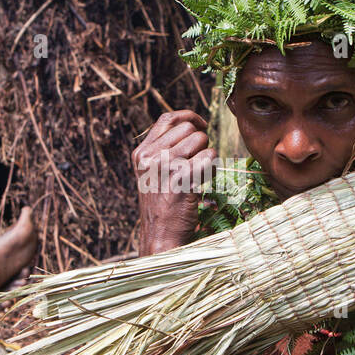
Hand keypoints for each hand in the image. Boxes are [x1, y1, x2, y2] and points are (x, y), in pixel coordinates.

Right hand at [133, 110, 215, 254]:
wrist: (160, 237)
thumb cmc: (162, 208)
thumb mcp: (151, 175)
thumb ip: (163, 151)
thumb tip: (190, 126)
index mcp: (141, 154)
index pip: (168, 119)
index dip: (189, 117)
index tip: (201, 125)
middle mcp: (150, 157)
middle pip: (188, 128)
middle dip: (201, 142)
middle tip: (199, 162)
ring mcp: (164, 166)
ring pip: (201, 140)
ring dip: (208, 155)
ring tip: (201, 174)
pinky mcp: (181, 178)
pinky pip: (209, 157)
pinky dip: (213, 169)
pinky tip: (205, 182)